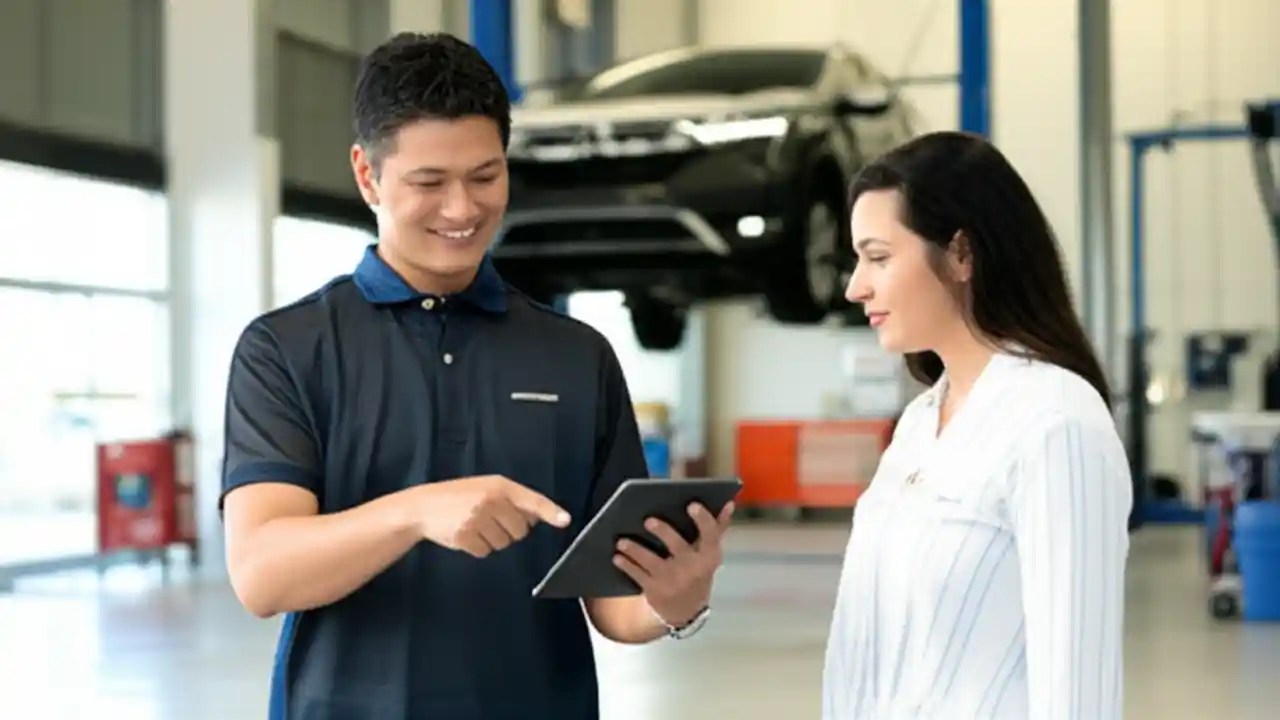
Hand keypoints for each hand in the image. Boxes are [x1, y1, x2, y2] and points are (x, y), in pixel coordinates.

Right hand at [416, 475, 570, 557]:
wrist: (423, 506)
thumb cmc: (459, 497)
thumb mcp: (486, 489)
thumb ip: (511, 500)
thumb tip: (537, 518)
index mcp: (499, 485)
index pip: (532, 499)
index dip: (550, 512)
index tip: (565, 521)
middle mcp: (490, 500)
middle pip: (521, 530)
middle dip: (509, 530)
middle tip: (490, 520)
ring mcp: (477, 519)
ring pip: (504, 543)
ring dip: (492, 540)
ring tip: (474, 525)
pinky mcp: (465, 536)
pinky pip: (485, 552)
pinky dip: (477, 548)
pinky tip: (465, 535)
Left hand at [613, 501, 734, 626]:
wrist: (686, 611)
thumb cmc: (697, 571)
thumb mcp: (709, 554)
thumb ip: (717, 528)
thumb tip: (729, 503)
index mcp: (709, 556)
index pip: (710, 534)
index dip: (703, 519)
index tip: (692, 505)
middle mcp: (693, 568)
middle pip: (677, 546)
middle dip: (663, 532)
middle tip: (648, 520)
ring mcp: (673, 581)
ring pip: (651, 561)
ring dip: (635, 550)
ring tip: (622, 540)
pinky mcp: (655, 591)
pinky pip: (637, 575)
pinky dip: (626, 565)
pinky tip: (617, 556)